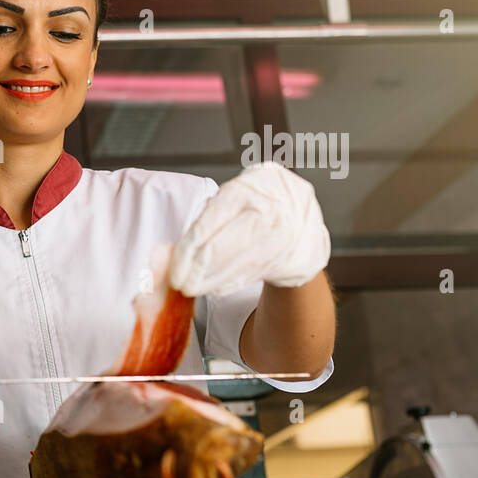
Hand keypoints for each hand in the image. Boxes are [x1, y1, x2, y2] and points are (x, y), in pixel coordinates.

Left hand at [170, 161, 330, 296]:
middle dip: (195, 272)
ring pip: (233, 267)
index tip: (174, 271)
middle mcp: (267, 211)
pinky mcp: (288, 259)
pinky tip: (215, 287)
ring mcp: (280, 236)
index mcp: (246, 189)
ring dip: (209, 283)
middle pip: (218, 249)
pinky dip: (228, 284)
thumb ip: (207, 220)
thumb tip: (172, 253)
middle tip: (180, 284)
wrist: (305, 217)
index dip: (186, 253)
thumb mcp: (236, 197)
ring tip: (194, 288)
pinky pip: (249, 275)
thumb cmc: (261, 203)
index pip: (206, 226)